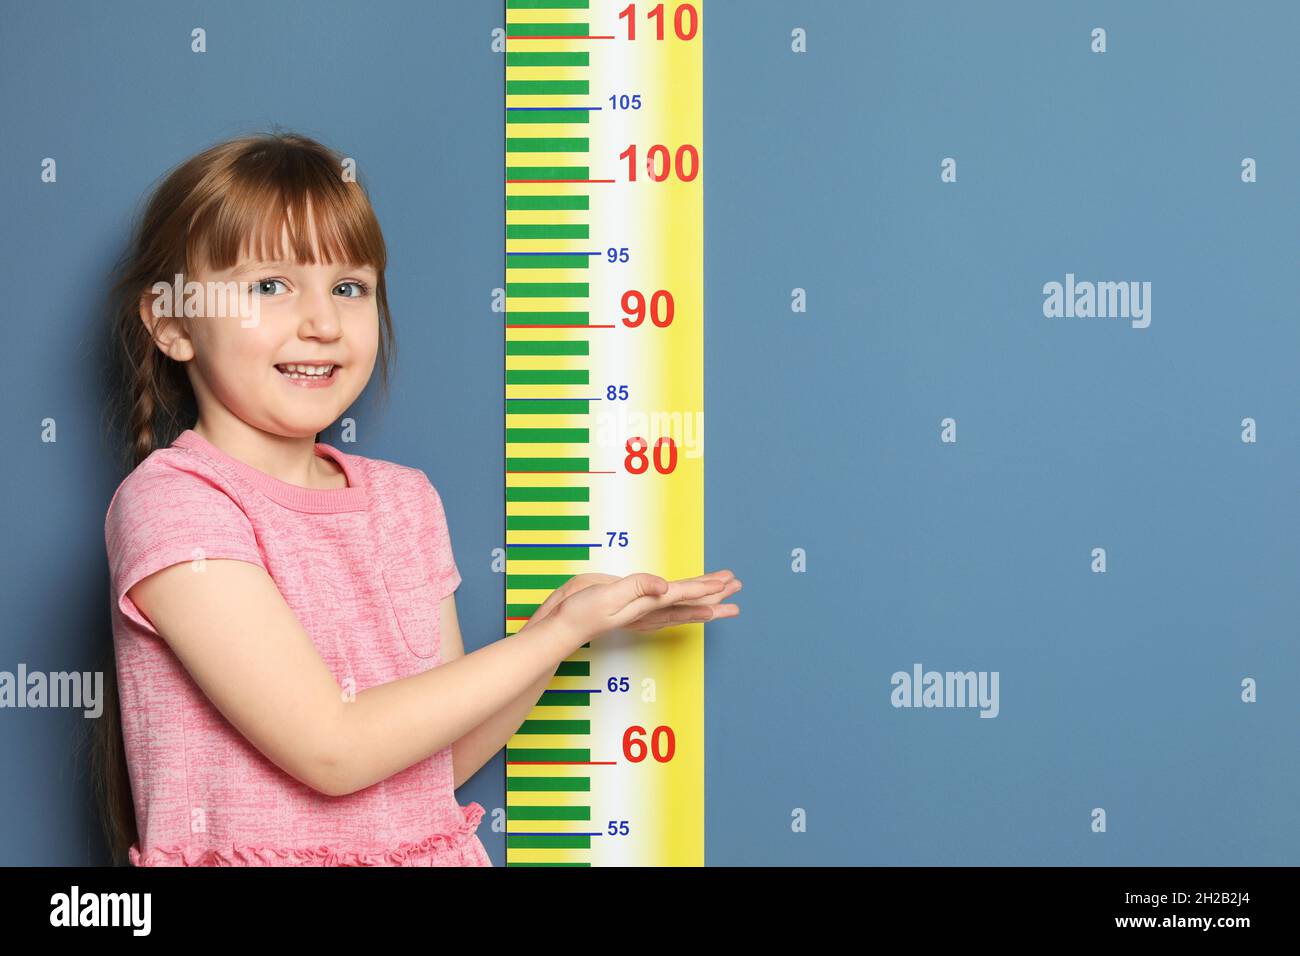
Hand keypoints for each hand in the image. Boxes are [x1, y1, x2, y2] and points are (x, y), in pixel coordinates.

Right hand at [546, 570, 742, 645]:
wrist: (559, 626)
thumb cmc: (580, 613)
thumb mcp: (607, 595)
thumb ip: (636, 587)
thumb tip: (665, 586)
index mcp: (645, 605)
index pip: (682, 595)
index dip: (704, 588)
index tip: (725, 584)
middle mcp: (648, 610)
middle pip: (689, 602)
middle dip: (714, 594)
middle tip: (737, 586)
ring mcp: (640, 611)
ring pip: (681, 604)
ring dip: (703, 598)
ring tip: (724, 591)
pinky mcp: (631, 607)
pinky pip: (667, 605)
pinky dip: (682, 602)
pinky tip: (687, 601)